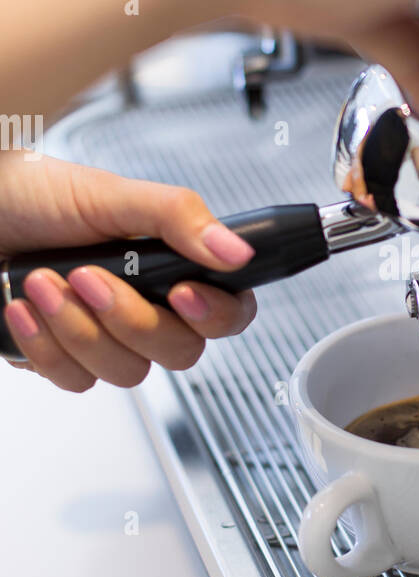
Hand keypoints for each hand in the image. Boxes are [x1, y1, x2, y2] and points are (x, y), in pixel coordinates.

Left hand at [0, 153, 256, 391]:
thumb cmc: (34, 195)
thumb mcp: (111, 195)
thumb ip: (178, 217)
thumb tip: (236, 252)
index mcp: (170, 265)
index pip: (227, 311)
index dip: (215, 314)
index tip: (181, 293)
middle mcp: (146, 305)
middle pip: (179, 351)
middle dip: (128, 318)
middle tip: (88, 277)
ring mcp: (107, 336)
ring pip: (125, 372)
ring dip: (78, 329)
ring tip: (41, 282)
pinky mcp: (65, 358)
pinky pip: (75, 381)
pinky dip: (45, 346)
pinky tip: (24, 308)